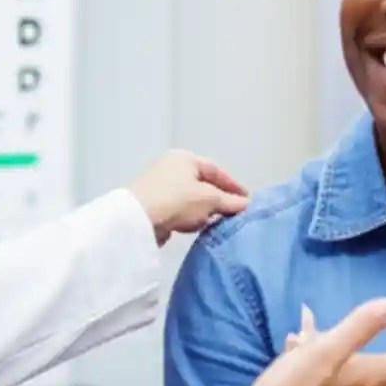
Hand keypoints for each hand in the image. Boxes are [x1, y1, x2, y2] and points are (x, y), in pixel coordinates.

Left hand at [128, 150, 248, 245]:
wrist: (138, 221)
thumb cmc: (176, 201)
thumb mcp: (209, 200)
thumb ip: (229, 202)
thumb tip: (245, 204)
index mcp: (184, 158)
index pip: (215, 169)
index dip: (233, 185)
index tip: (247, 200)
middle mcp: (170, 167)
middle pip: (202, 184)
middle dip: (218, 199)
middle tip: (233, 213)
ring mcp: (158, 185)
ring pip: (190, 198)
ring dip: (203, 210)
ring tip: (215, 222)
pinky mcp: (151, 204)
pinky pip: (177, 209)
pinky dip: (188, 217)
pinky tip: (193, 227)